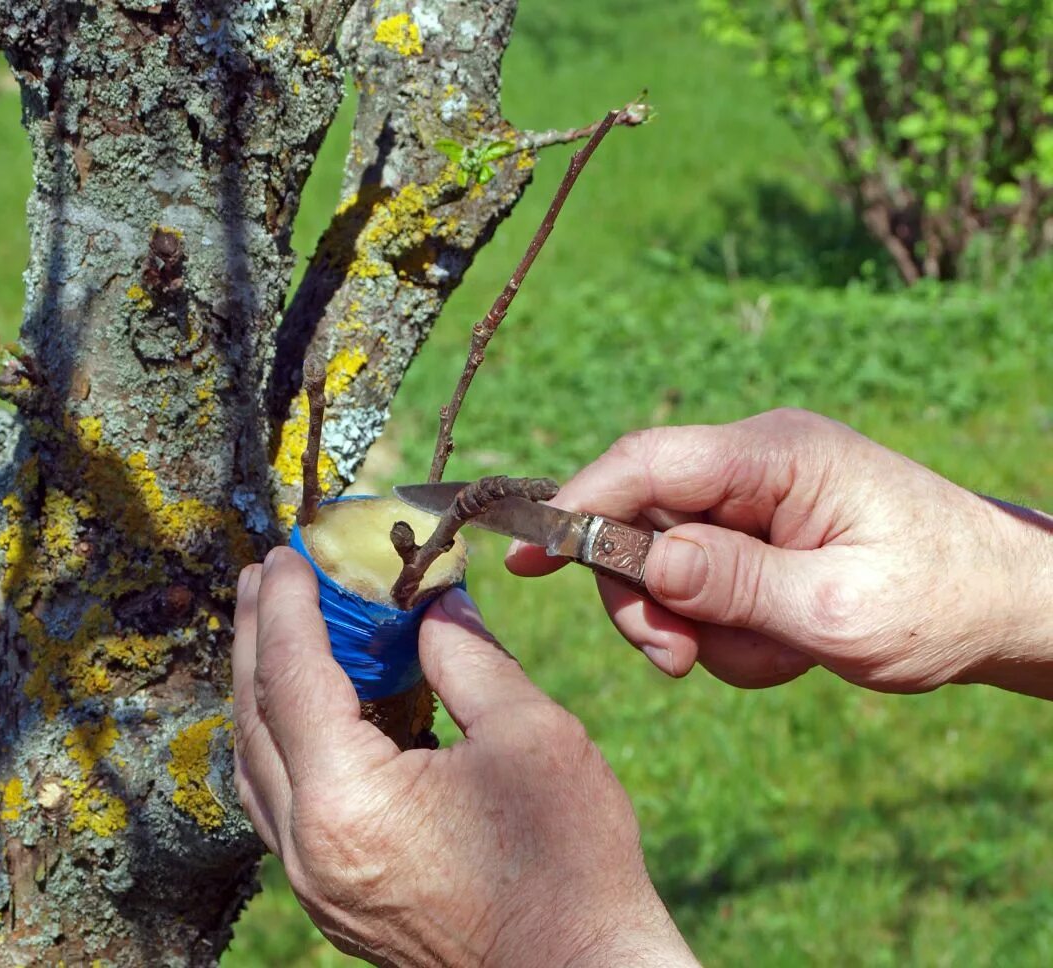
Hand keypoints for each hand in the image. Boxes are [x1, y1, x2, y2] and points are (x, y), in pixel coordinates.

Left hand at [232, 548, 697, 967]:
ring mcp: (315, 882)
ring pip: (256, 764)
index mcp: (349, 801)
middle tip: (262, 574)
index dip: (286, 605)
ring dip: (262, 688)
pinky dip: (282, 742)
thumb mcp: (530, 735)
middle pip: (256, 718)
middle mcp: (309, 847)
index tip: (287, 552)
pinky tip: (306, 711)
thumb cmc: (571, 864)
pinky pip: (279, 805)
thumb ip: (467, 657)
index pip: (293, 677)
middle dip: (257, 636)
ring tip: (273, 629)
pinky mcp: (333, 899)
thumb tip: (435, 602)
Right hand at [507, 408, 1052, 696]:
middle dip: (648, 597)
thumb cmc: (940, 599)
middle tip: (678, 660)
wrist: (1005, 606)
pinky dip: (726, 630)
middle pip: (641, 519)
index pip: (645, 463)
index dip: (578, 507)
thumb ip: (737, 584)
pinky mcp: (759, 536)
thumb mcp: (838, 607)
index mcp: (775, 456)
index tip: (526, 558)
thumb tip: (648, 562)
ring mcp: (756, 500)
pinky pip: (702, 584)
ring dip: (697, 625)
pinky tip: (784, 644)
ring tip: (771, 653)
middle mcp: (755, 465)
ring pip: (667, 562)